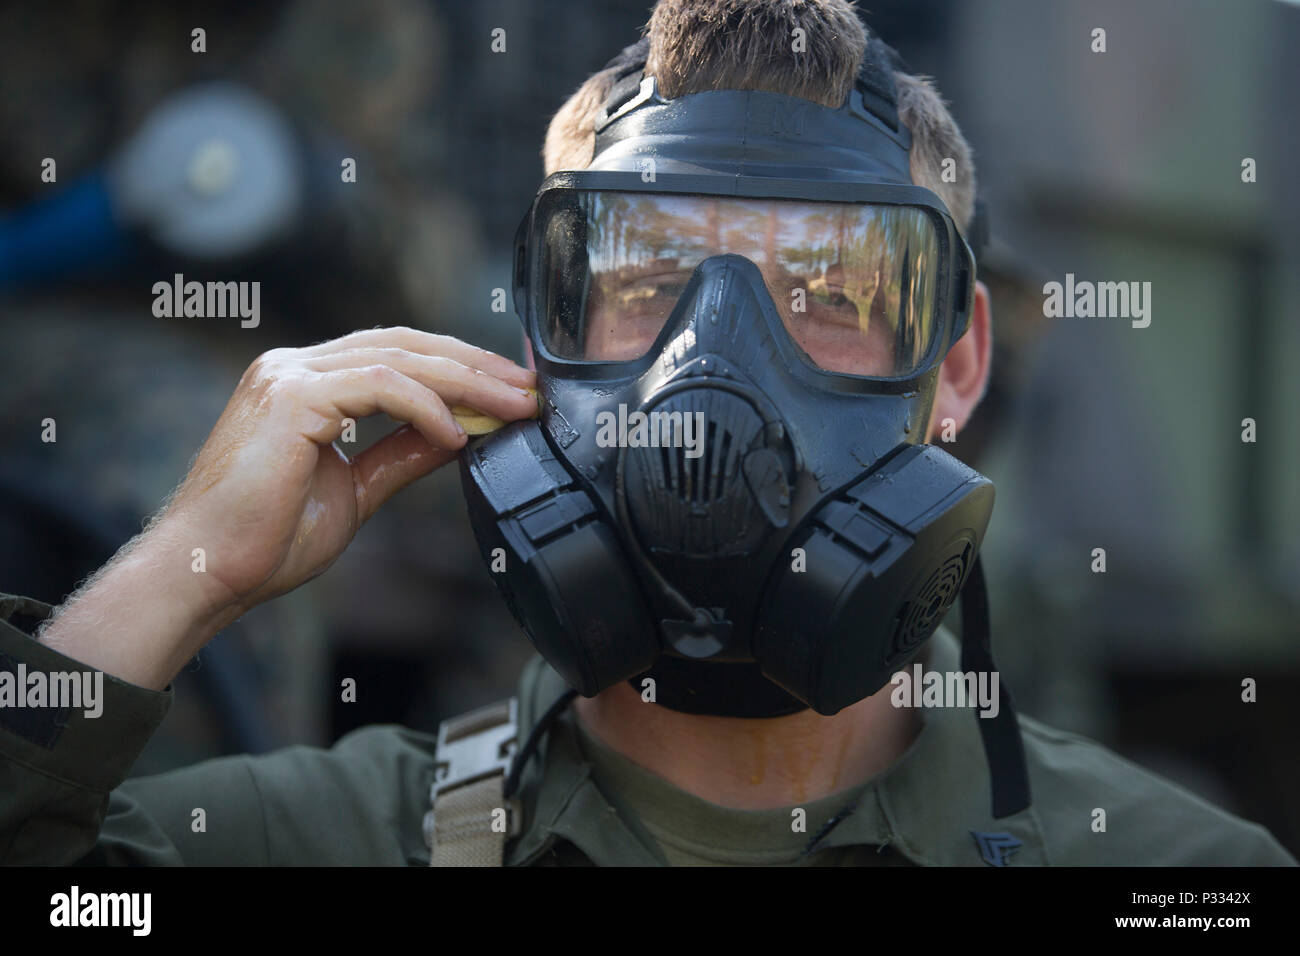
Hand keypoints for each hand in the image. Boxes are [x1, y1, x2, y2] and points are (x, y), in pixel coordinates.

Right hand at [168, 326, 536, 618]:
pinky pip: (379, 386)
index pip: (397, 355)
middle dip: (476, 366)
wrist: (207, 573)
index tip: (511, 393)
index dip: (459, 368)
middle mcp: (295, 368)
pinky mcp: (290, 398)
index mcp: (307, 385)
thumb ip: (402, 455)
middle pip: (405, 345)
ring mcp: (289, 376)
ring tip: (513, 408)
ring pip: (399, 358)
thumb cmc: (267, 541)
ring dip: (467, 381)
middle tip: (531, 391)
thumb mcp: (356, 490)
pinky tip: (458, 434)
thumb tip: (460, 435)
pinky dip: (427, 406)